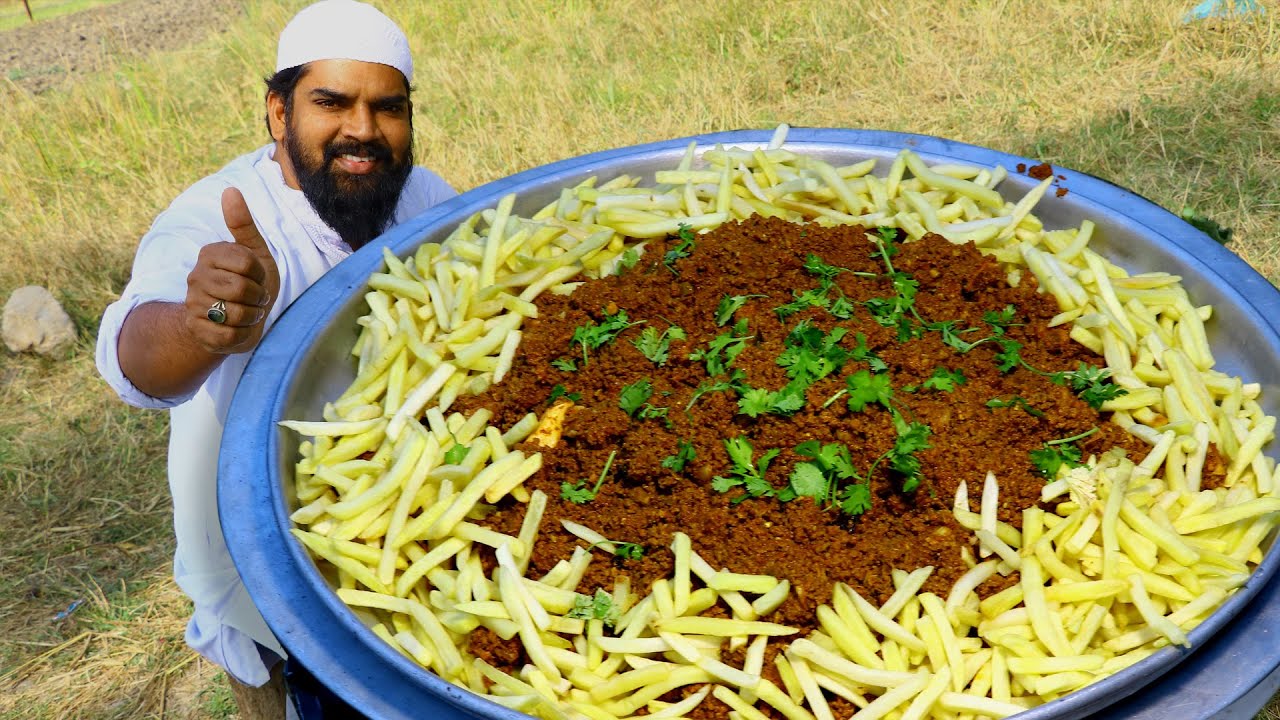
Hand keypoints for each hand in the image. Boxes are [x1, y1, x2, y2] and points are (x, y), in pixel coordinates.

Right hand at [183, 187, 281, 353]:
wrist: (236, 320)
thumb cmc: (250, 283)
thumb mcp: (254, 253)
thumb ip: (243, 224)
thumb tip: (230, 190)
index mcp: (209, 254)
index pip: (248, 263)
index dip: (261, 274)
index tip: (256, 277)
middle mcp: (195, 277)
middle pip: (241, 288)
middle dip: (257, 297)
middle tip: (254, 297)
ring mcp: (193, 304)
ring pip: (236, 313)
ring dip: (252, 316)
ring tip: (246, 312)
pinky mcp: (197, 330)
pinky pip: (229, 335)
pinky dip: (242, 334)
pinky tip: (238, 328)